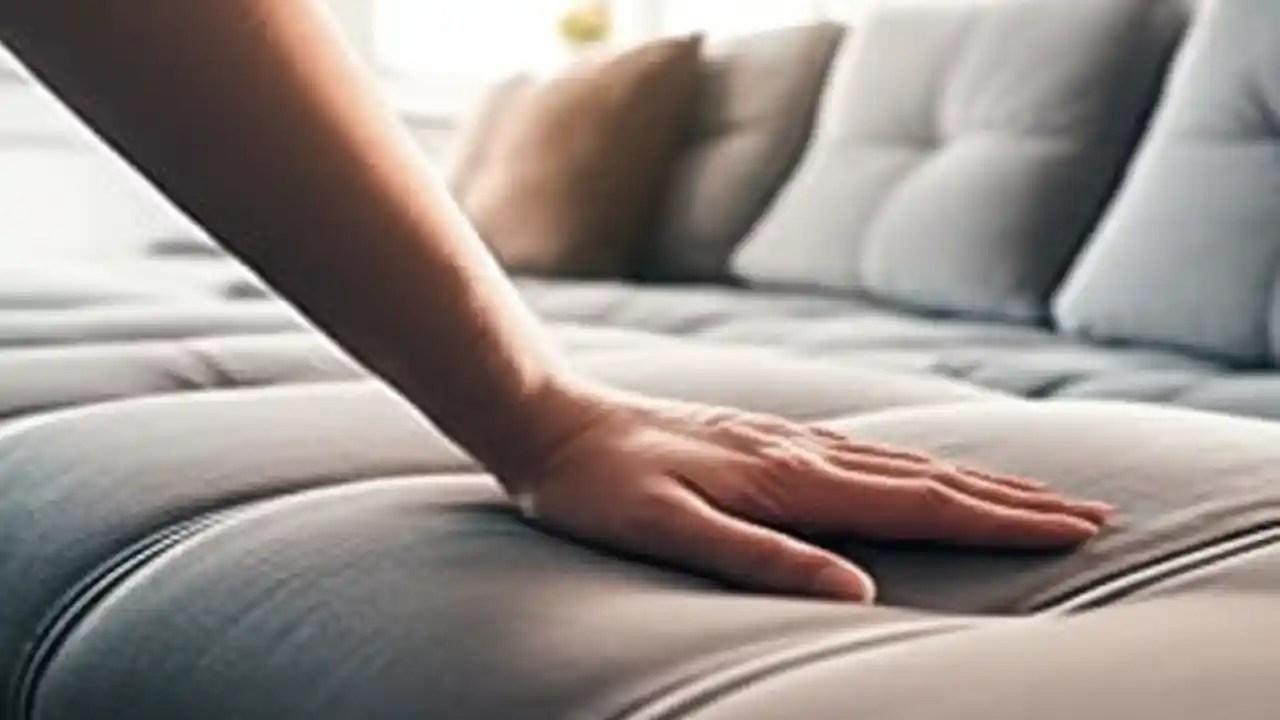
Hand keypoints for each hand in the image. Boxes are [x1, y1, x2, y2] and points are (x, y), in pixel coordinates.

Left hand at [503, 383, 1113, 603]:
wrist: (550, 419)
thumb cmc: (600, 485)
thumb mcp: (668, 531)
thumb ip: (759, 558)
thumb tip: (856, 591)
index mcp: (790, 480)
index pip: (918, 505)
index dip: (999, 519)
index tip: (1072, 525)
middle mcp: (801, 454)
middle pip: (928, 478)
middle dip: (1011, 497)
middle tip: (1089, 510)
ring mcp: (784, 443)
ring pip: (900, 463)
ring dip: (973, 478)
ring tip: (1030, 489)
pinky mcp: (763, 442)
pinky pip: (862, 454)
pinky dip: (914, 465)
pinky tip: (918, 470)